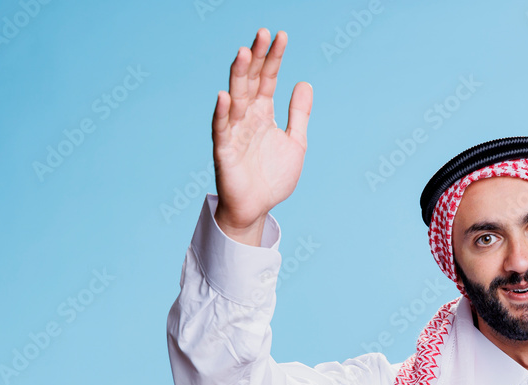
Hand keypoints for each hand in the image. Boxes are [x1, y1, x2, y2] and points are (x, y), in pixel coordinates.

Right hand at [212, 28, 311, 244]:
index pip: (267, 79)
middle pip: (250, 81)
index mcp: (263, 113)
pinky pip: (222, 130)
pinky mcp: (224, 151)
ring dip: (238, 76)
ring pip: (235, 98)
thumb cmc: (272, 176)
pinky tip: (224, 96)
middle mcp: (247, 117)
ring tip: (244, 52)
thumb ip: (299, 114)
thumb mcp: (295, 142)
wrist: (257, 208)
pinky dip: (222, 113)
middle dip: (256, 58)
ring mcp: (234, 132)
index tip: (281, 36)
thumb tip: (305, 82)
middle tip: (262, 33)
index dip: (273, 58)